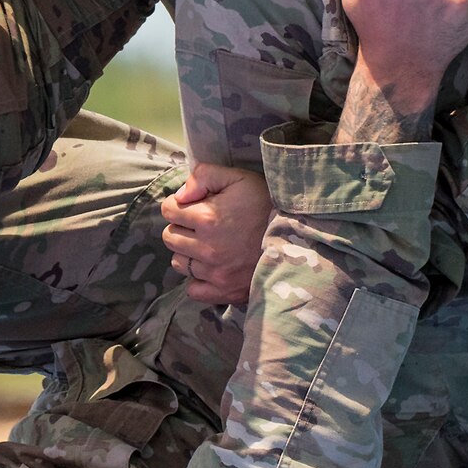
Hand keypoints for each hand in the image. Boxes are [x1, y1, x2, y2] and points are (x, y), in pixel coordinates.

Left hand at [159, 163, 272, 304]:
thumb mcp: (240, 178)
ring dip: (188, 253)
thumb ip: (204, 176)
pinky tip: (212, 268)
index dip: (179, 204)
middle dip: (181, 228)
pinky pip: (193, 289)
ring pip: (179, 262)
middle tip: (201, 226)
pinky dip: (198, 280)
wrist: (299, 237)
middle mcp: (206, 247)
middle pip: (170, 237)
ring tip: (208, 246)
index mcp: (207, 217)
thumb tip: (180, 194)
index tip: (194, 206)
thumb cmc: (268, 204)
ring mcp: (215, 272)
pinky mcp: (224, 291)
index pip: (168, 210)